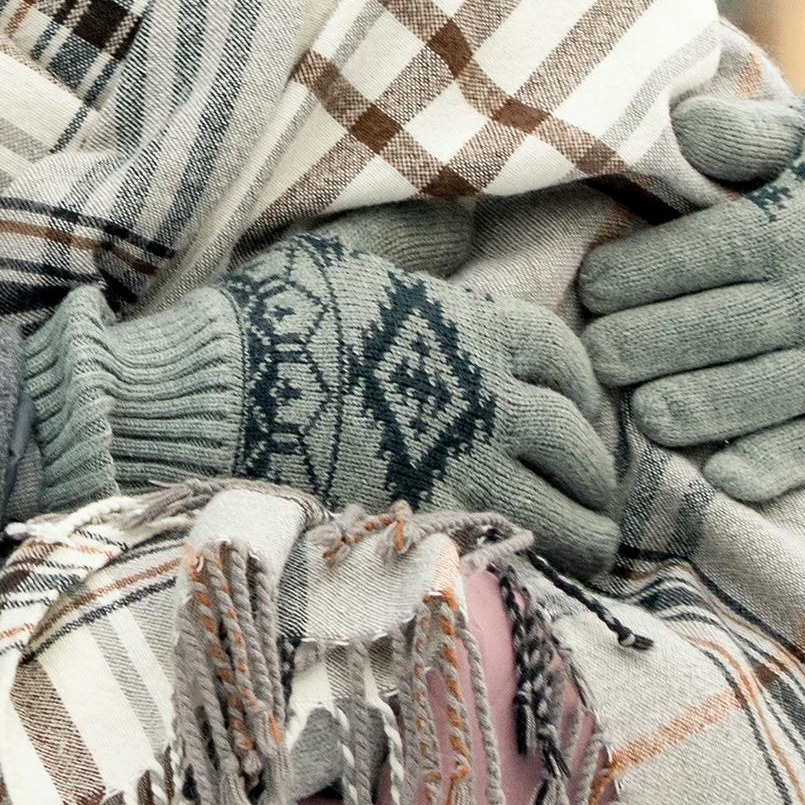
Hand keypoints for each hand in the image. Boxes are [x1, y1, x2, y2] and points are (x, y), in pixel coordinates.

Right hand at [17, 239, 621, 572]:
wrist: (210, 401)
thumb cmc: (271, 323)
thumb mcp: (347, 258)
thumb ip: (416, 245)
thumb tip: (464, 228)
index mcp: (475, 330)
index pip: (564, 356)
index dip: (579, 385)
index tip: (577, 406)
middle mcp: (488, 404)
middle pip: (580, 442)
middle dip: (594, 469)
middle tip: (591, 488)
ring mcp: (464, 474)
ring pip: (566, 514)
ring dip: (587, 531)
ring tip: (588, 548)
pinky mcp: (431, 533)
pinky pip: (512, 557)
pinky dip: (536, 568)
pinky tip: (536, 577)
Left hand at [574, 83, 804, 501]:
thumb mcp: (801, 137)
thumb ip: (744, 134)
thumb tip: (688, 127)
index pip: (716, 250)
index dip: (648, 271)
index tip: (593, 286)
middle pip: (731, 325)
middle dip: (656, 342)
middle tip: (599, 355)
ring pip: (767, 391)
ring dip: (705, 405)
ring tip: (646, 412)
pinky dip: (774, 467)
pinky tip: (724, 477)